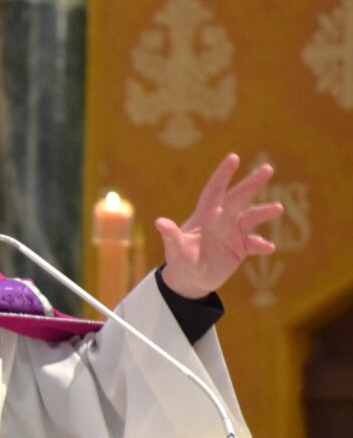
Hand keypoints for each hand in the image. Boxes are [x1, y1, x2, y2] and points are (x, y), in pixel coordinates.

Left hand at [157, 153, 283, 298]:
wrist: (191, 280)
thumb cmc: (180, 261)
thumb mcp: (176, 249)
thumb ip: (171, 236)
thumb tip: (159, 222)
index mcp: (205, 215)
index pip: (214, 190)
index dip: (222, 174)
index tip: (233, 157)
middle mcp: (221, 220)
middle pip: (238, 198)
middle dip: (251, 184)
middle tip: (268, 168)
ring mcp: (233, 233)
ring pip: (251, 218)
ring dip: (263, 212)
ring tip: (278, 207)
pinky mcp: (241, 248)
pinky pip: (254, 244)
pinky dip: (261, 245)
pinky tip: (269, 247)